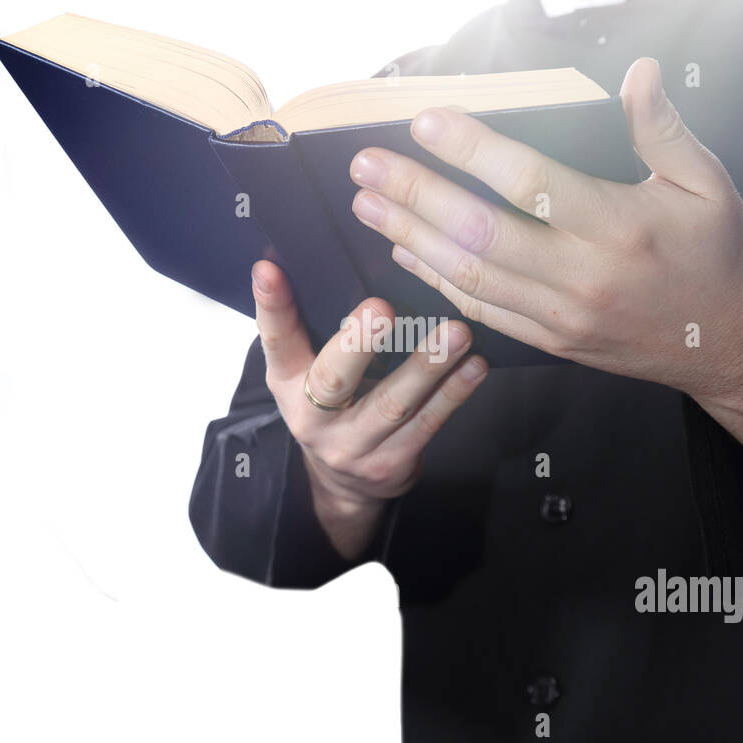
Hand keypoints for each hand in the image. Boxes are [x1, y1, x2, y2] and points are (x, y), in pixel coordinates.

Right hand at [251, 260, 488, 557]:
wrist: (344, 485)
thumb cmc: (330, 405)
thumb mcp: (304, 371)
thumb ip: (308, 326)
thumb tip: (308, 257)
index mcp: (287, 383)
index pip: (275, 341)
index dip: (271, 306)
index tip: (268, 269)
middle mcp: (312, 418)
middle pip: (332, 381)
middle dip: (357, 344)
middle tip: (381, 308)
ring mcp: (353, 445)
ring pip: (391, 404)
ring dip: (427, 367)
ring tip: (457, 333)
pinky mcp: (392, 464)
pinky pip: (427, 425)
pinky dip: (454, 394)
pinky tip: (474, 367)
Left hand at [349, 57, 742, 413]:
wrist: (731, 345)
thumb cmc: (720, 254)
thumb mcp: (708, 183)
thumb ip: (662, 129)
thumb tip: (639, 70)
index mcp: (619, 226)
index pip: (530, 182)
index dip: (472, 150)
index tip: (425, 119)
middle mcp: (583, 275)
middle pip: (481, 233)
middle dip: (415, 196)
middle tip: (365, 164)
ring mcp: (562, 315)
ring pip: (469, 276)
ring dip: (410, 237)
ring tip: (366, 204)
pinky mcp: (552, 341)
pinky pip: (482, 312)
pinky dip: (437, 282)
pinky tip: (404, 252)